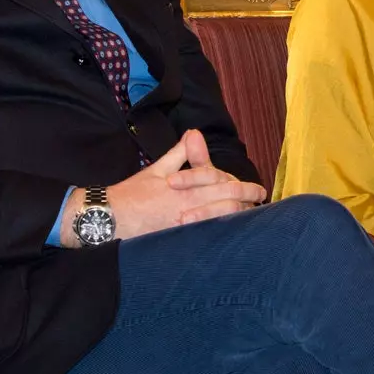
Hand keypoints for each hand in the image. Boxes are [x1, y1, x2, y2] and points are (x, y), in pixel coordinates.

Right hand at [96, 130, 266, 240]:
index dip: (243, 187)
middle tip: (263, 203)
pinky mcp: (177, 239)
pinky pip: (204, 237)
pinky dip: (219, 234)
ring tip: (254, 220)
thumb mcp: (158, 169)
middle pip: (227, 203)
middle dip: (248, 202)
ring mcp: (183, 225)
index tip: (258, 190)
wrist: (109, 217)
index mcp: (186, 187)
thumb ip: (179, 154)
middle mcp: (188, 206)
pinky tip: (231, 237)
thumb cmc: (132, 193)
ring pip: (219, 221)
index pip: (221, 184)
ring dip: (238, 219)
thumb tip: (193, 133)